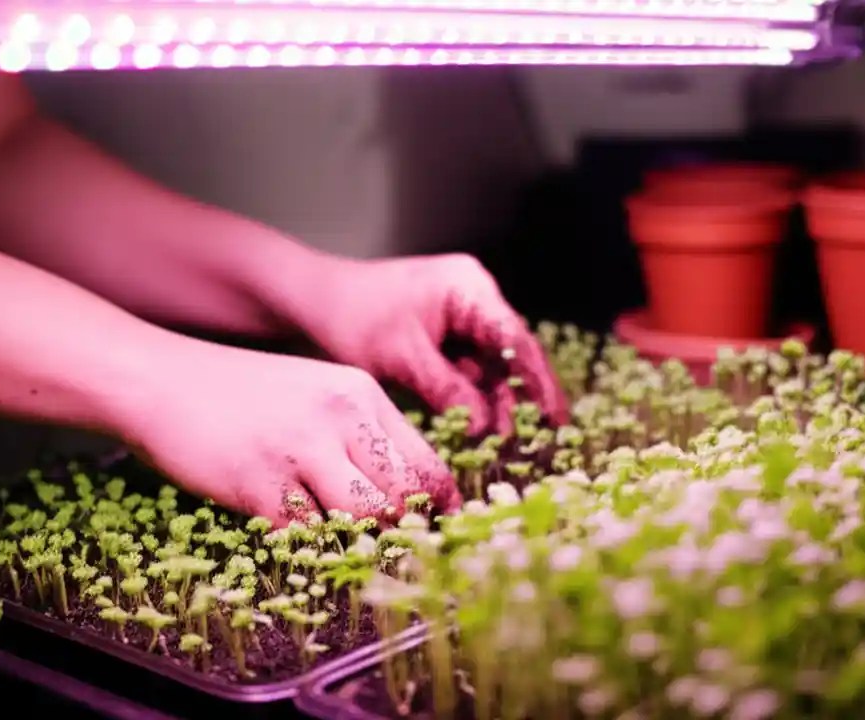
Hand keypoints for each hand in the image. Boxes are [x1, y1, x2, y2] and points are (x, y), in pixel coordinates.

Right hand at [116, 338, 460, 524]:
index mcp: (361, 395)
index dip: (439, 505)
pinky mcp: (257, 483)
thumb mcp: (317, 393)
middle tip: (393, 549)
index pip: (427, 463)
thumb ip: (361, 434)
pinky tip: (296, 539)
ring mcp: (298, 450)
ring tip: (343, 544)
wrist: (162, 379)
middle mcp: (338, 418)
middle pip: (404, 495)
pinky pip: (304, 535)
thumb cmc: (243, 394)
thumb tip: (407, 493)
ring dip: (359, 541)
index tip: (437, 529)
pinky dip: (307, 547)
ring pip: (363, 518)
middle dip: (403, 530)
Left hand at [284, 253, 567, 435]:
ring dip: (501, 404)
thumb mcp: (400, 357)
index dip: (538, 381)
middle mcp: (472, 299)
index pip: (515, 338)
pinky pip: (471, 374)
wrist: (310, 304)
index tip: (554, 418)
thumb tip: (484, 428)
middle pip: (511, 353)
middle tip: (543, 440)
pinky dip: (478, 402)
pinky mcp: (446, 340)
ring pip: (492, 368)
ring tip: (515, 445)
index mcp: (468, 288)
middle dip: (524, 397)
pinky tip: (487, 433)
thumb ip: (446, 390)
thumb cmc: (351, 317)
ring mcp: (461, 319)